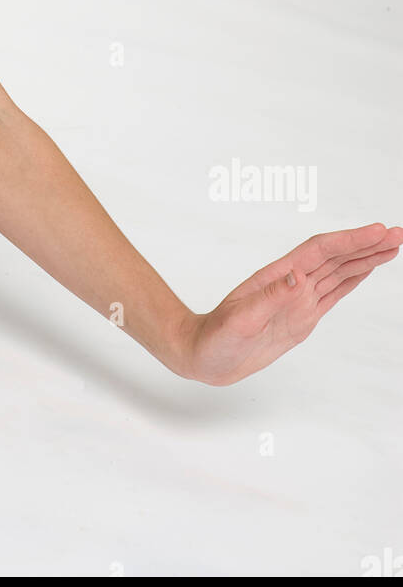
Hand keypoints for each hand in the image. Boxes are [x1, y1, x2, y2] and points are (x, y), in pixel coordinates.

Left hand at [180, 222, 402, 385]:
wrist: (204, 355)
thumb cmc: (215, 338)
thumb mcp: (240, 320)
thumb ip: (269, 299)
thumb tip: (297, 276)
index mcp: (278, 277)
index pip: (321, 252)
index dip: (350, 241)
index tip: (378, 231)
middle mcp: (292, 283)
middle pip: (335, 257)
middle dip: (366, 245)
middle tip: (398, 233)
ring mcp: (299, 300)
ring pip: (338, 272)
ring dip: (365, 259)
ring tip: (392, 246)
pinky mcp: (301, 317)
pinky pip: (332, 294)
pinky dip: (352, 280)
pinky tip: (365, 270)